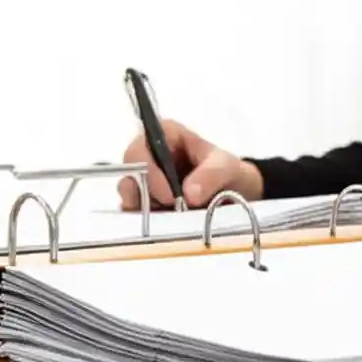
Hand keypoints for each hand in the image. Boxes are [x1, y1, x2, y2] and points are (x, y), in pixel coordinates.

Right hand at [118, 119, 262, 209]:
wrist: (233, 191)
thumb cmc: (224, 169)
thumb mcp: (226, 166)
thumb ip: (211, 175)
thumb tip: (189, 193)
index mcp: (163, 135)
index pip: (139, 148)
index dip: (148, 172)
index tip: (169, 195)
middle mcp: (148, 156)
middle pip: (128, 174)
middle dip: (145, 195)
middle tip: (170, 210)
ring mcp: (144, 181)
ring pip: (129, 196)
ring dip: (146, 210)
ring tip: (170, 219)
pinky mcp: (146, 203)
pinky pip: (135, 213)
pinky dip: (148, 222)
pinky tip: (166, 225)